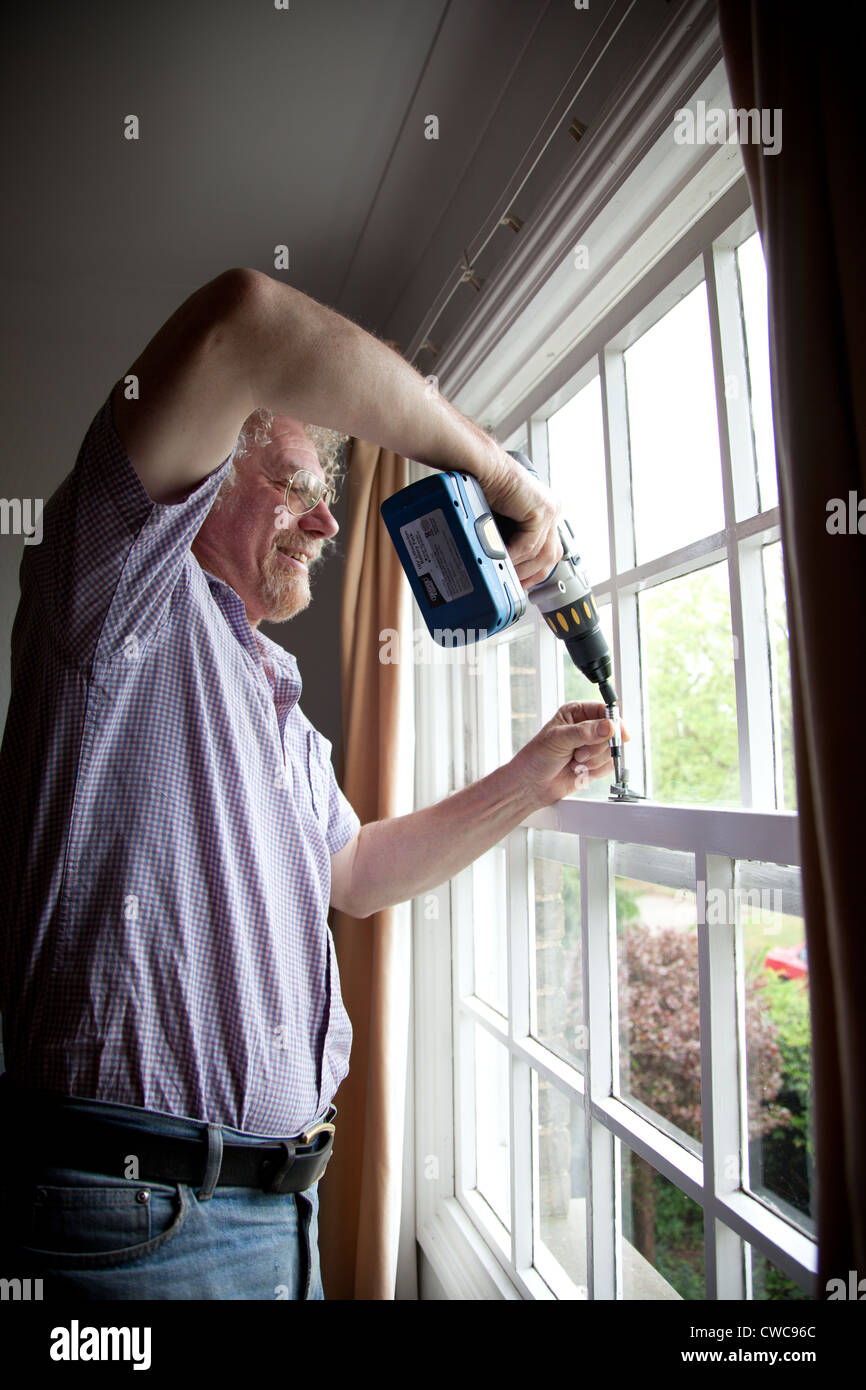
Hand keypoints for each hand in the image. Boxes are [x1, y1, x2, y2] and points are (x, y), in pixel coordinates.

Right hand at [478, 443, 562, 589]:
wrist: (477, 467)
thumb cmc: (481, 488)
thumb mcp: (495, 523)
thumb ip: (502, 541)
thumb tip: (497, 566)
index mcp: (542, 513)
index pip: (546, 553)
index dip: (533, 573)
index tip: (518, 586)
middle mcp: (549, 511)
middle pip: (550, 557)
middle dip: (532, 576)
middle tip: (512, 587)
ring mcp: (549, 510)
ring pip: (541, 555)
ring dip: (520, 569)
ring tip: (501, 574)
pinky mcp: (542, 510)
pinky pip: (530, 545)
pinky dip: (514, 556)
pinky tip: (499, 561)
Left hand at [508, 701, 629, 806]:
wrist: (532, 784)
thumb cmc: (537, 757)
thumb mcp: (558, 739)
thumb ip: (585, 732)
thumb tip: (608, 727)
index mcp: (576, 713)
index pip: (605, 711)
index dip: (614, 722)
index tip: (618, 734)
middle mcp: (587, 728)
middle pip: (612, 733)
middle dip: (596, 747)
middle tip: (578, 753)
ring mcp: (592, 746)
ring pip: (611, 752)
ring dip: (593, 761)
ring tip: (574, 761)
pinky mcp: (595, 763)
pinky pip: (608, 767)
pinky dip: (594, 771)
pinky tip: (578, 770)